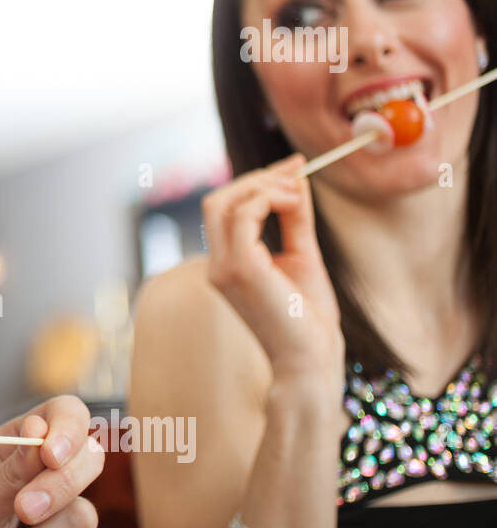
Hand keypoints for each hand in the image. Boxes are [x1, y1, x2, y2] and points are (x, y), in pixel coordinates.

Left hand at [0, 396, 101, 527]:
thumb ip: (9, 472)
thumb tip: (39, 430)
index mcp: (16, 442)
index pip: (62, 413)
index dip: (68, 428)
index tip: (51, 456)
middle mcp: (43, 467)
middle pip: (88, 455)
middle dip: (60, 486)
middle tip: (23, 510)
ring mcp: (59, 504)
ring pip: (83, 504)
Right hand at [201, 152, 343, 381]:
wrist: (311, 359)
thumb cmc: (307, 318)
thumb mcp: (302, 255)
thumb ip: (294, 218)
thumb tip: (296, 179)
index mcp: (226, 264)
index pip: (225, 209)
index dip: (256, 181)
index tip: (293, 167)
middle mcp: (216, 265)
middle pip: (217, 200)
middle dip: (256, 178)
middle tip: (296, 173)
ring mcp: (223, 267)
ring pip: (224, 202)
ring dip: (264, 186)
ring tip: (297, 192)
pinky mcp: (240, 269)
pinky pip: (243, 215)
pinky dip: (269, 199)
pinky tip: (295, 204)